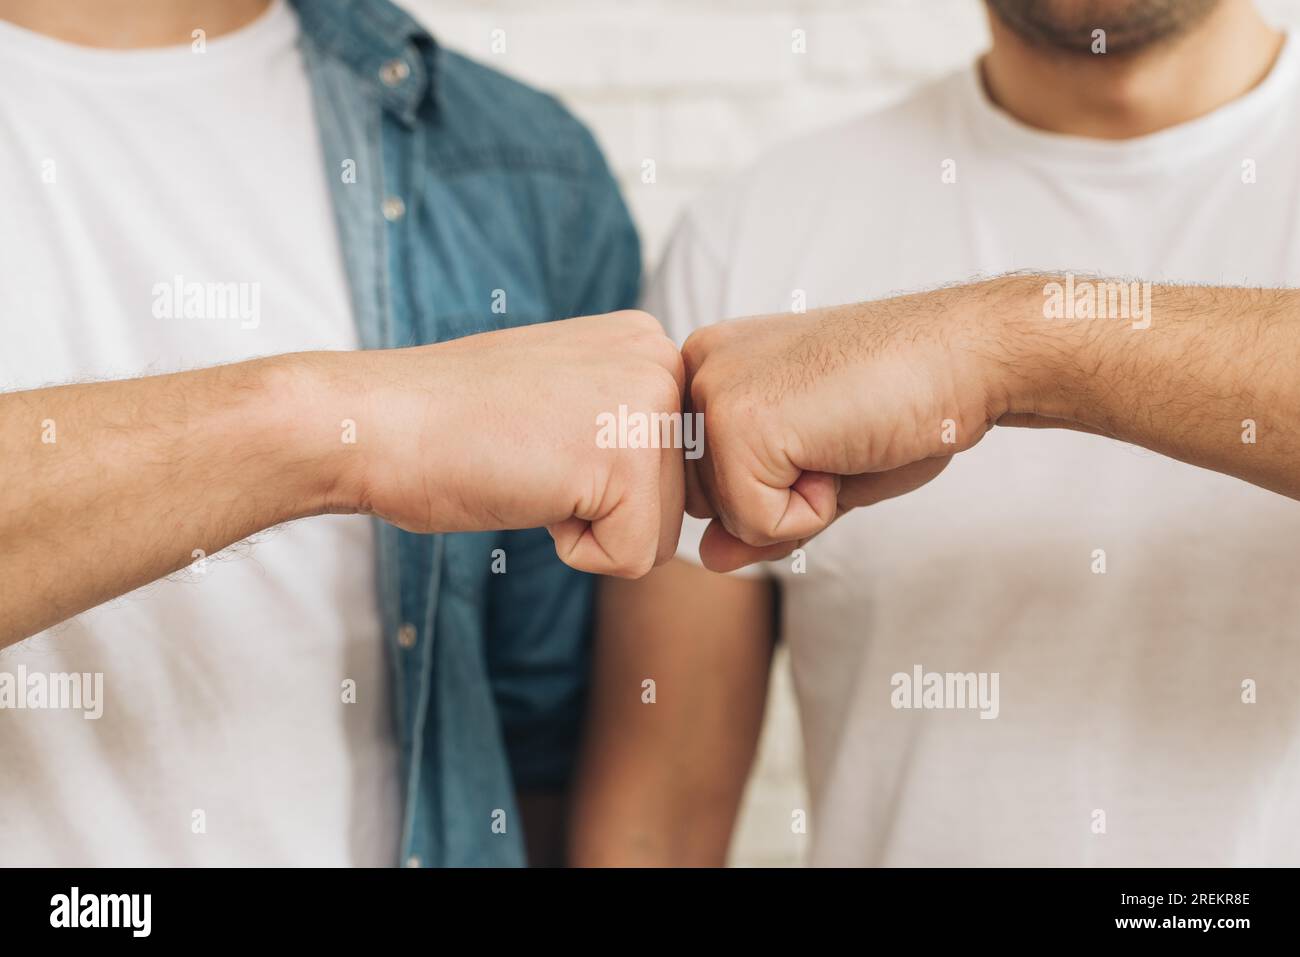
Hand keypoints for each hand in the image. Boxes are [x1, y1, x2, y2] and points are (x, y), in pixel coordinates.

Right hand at [313, 311, 685, 577]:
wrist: (380, 424)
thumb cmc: (452, 422)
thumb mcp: (564, 396)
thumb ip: (623, 417)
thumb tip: (680, 478)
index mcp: (647, 342)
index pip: (672, 461)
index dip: (604, 480)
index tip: (543, 441)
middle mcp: (663, 361)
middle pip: (675, 500)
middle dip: (602, 506)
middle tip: (532, 455)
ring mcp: (650, 407)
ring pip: (660, 535)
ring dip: (589, 526)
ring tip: (530, 467)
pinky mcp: (629, 461)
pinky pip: (632, 559)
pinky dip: (574, 550)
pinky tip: (530, 490)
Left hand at [682, 288, 1009, 570]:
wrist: (964, 354)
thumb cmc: (901, 400)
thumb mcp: (818, 469)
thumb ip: (755, 513)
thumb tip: (710, 557)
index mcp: (711, 364)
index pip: (707, 478)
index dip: (775, 482)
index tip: (827, 426)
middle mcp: (698, 369)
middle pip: (706, 501)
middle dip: (779, 496)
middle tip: (839, 434)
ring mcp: (713, 393)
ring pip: (726, 518)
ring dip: (798, 503)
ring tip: (841, 436)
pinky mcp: (737, 424)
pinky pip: (758, 525)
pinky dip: (814, 511)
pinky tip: (845, 446)